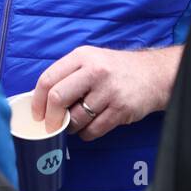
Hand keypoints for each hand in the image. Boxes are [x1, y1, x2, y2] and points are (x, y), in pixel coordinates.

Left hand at [29, 45, 181, 141]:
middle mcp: (94, 71)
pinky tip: (89, 127)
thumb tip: (40, 99)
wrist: (152, 75)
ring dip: (71, 127)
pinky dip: (86, 133)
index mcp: (81, 57)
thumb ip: (67, 75)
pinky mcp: (120, 109)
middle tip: (51, 125)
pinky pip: (93, 130)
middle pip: (58, 98)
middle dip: (51, 117)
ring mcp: (108, 91)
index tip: (37, 114)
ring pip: (76, 118)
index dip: (38, 100)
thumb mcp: (90, 60)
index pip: (48, 79)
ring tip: (75, 123)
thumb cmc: (114, 70)